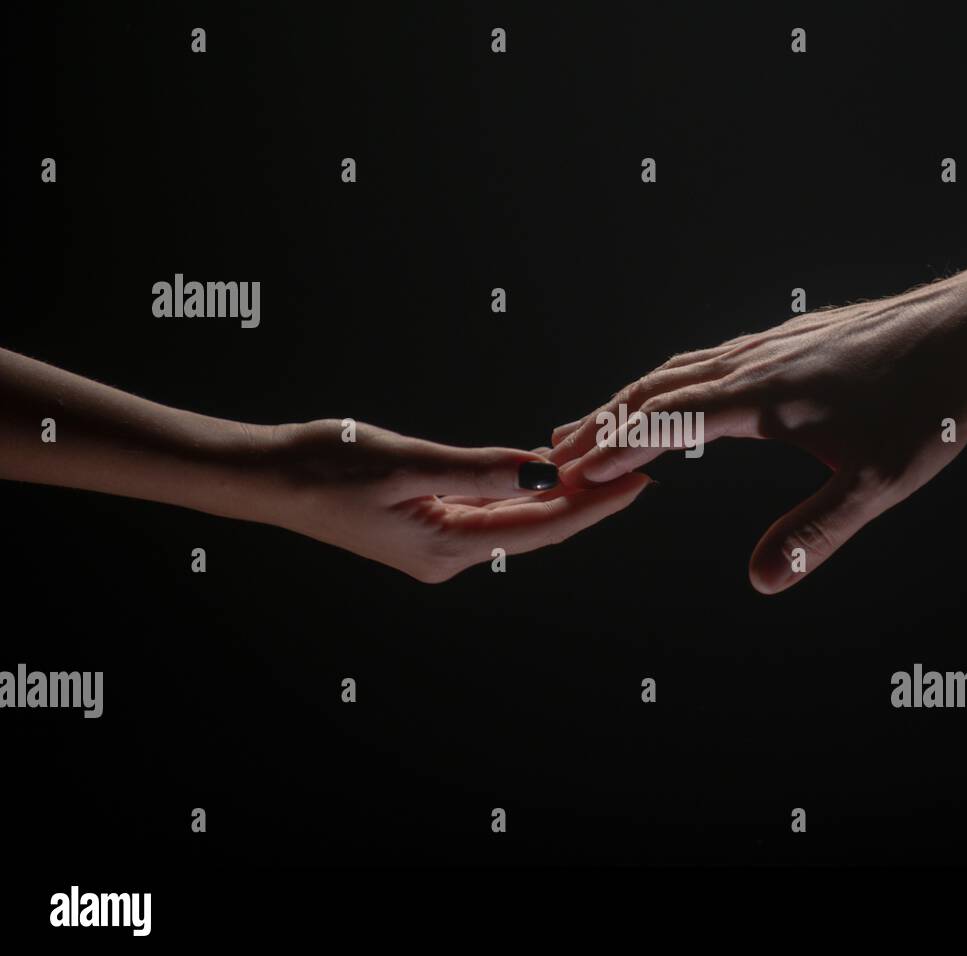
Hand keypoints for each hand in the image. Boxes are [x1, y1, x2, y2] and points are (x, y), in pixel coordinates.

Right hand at [256, 419, 650, 582]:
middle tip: (635, 469)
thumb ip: (480, 470)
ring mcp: (438, 546)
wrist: (271, 477)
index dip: (592, 506)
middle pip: (535, 529)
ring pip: (515, 521)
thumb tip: (543, 474)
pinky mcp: (428, 528)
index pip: (540, 529)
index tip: (636, 484)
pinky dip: (521, 492)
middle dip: (585, 500)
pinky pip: (489, 512)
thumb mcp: (408, 463)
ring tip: (603, 468)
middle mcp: (449, 556)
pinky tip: (547, 473)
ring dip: (557, 495)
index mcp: (446, 548)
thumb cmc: (327, 466)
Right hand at [549, 274, 966, 593]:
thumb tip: (761, 582)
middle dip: (604, 421)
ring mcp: (771, 343)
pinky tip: (676, 393)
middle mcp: (755, 361)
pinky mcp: (790, 337)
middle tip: (558, 450)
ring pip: (680, 367)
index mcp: (763, 396)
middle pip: (657, 388)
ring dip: (631, 397)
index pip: (667, 422)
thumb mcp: (877, 482)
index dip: (615, 448)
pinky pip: (708, 356)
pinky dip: (670, 380)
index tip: (572, 473)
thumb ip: (815, 534)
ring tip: (598, 421)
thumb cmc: (931, 404)